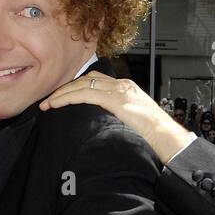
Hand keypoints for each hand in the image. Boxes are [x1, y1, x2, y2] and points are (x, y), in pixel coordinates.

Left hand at [40, 73, 191, 162]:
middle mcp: (122, 85)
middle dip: (65, 88)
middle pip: (86, 79)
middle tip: (50, 100)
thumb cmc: (154, 133)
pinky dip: (68, 97)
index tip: (62, 97)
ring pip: (82, 84)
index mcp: (127, 87)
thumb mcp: (133, 118)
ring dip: (62, 93)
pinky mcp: (115, 99)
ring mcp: (119, 90)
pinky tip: (57, 103)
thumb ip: (119, 113)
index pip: (95, 81)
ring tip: (49, 103)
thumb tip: (103, 121)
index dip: (76, 87)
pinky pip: (85, 94)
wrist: (166, 135)